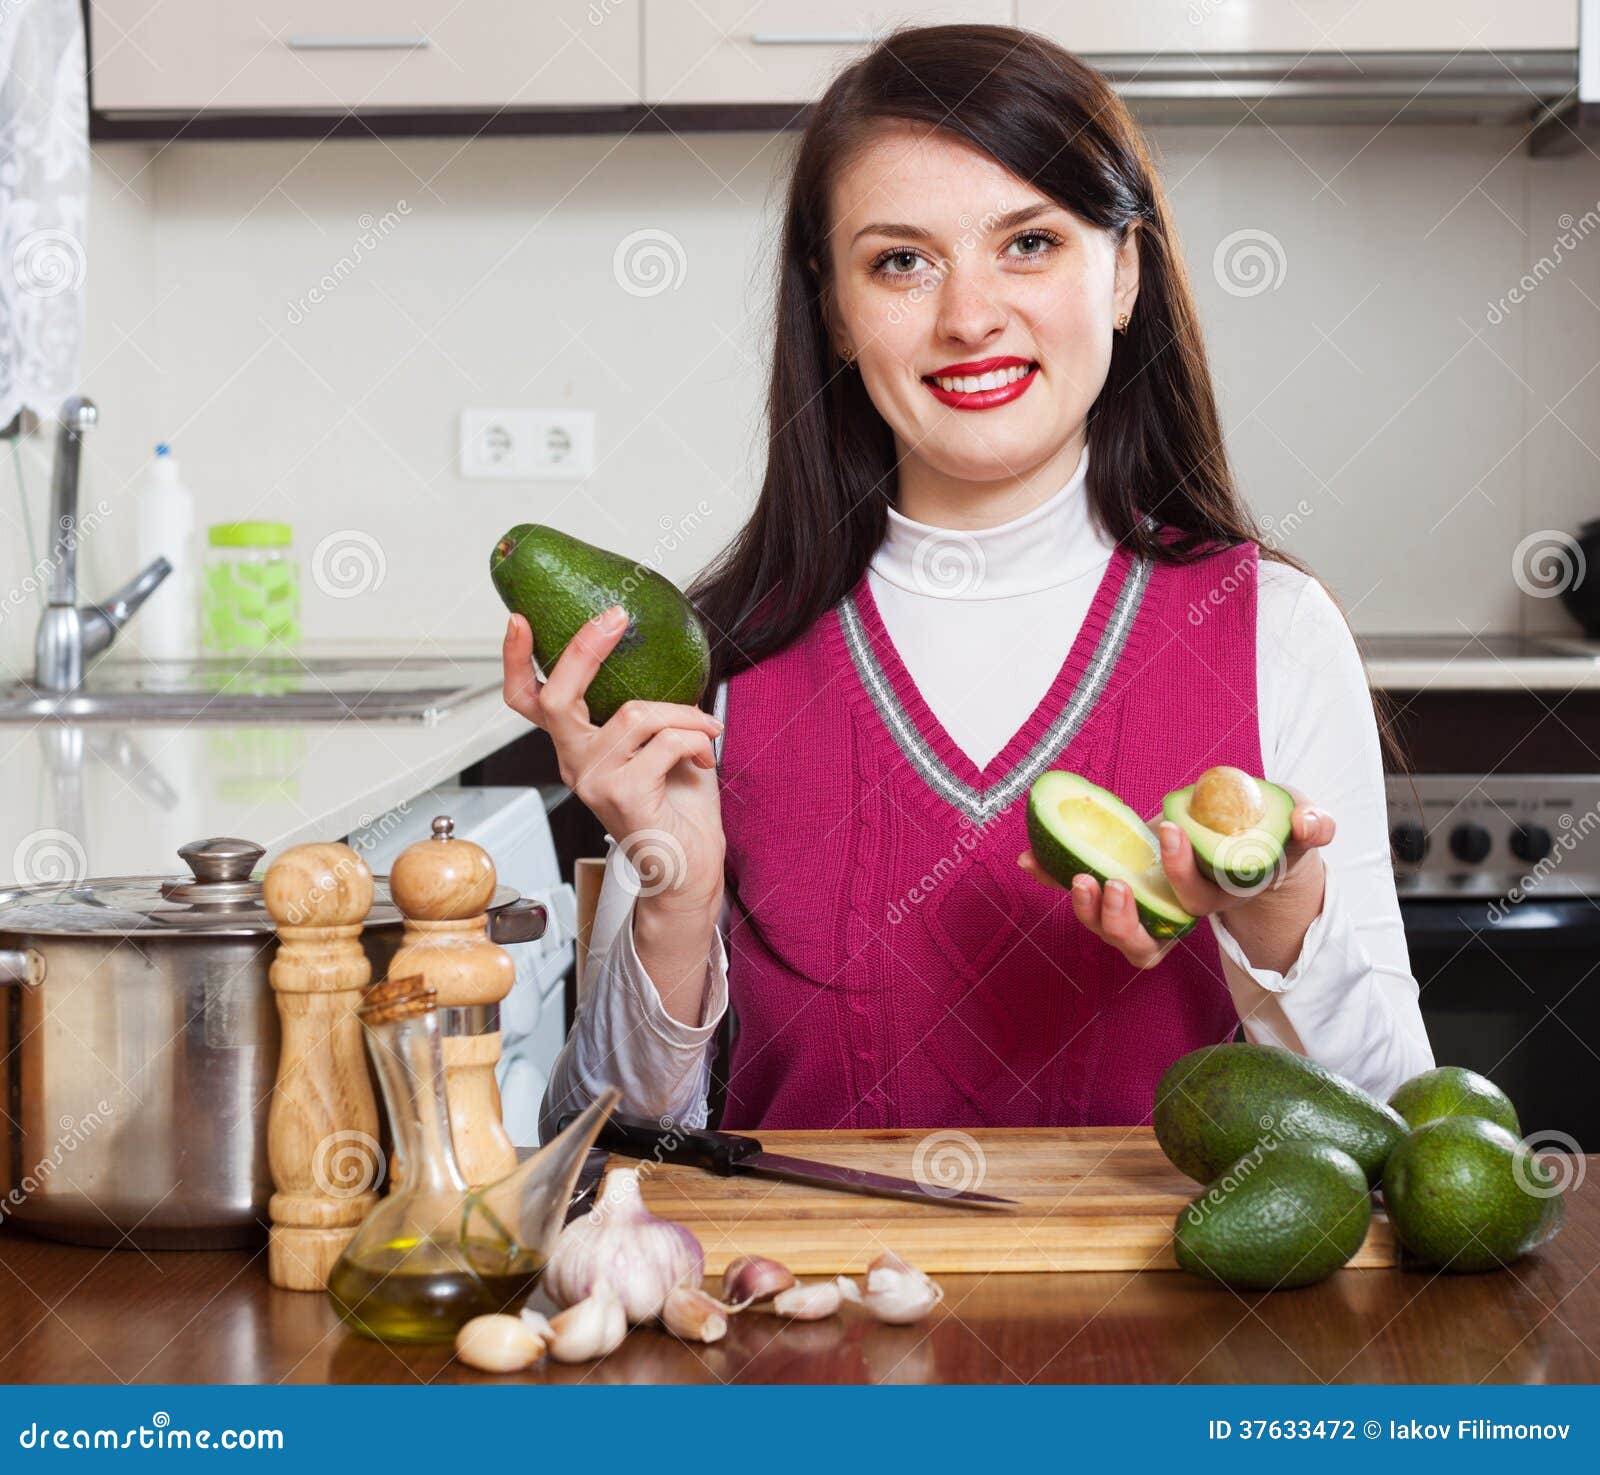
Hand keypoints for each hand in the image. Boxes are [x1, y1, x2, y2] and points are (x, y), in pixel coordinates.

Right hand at [502, 608, 725, 908]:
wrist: (689, 869)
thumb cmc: (677, 809)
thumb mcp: (659, 746)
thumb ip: (649, 712)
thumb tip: (667, 658)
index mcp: (578, 748)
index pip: (530, 703)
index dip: (517, 662)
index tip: (520, 621)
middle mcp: (576, 763)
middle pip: (558, 699)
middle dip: (584, 650)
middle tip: (615, 617)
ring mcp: (594, 781)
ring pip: (634, 714)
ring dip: (683, 713)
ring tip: (706, 729)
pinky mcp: (622, 795)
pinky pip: (664, 742)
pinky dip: (694, 740)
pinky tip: (704, 756)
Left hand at [1017, 797, 1334, 969]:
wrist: (1243, 845)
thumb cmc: (1269, 839)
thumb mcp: (1297, 829)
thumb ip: (1312, 826)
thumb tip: (1317, 823)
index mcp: (1215, 898)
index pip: (1196, 900)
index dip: (1181, 872)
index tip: (1171, 832)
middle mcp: (1175, 914)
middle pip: (1144, 944)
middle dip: (1124, 919)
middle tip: (1113, 881)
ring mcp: (1144, 906)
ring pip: (1111, 933)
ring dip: (1087, 911)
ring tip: (1076, 877)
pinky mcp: (1118, 886)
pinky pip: (1082, 892)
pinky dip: (1052, 877)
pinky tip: (1026, 860)